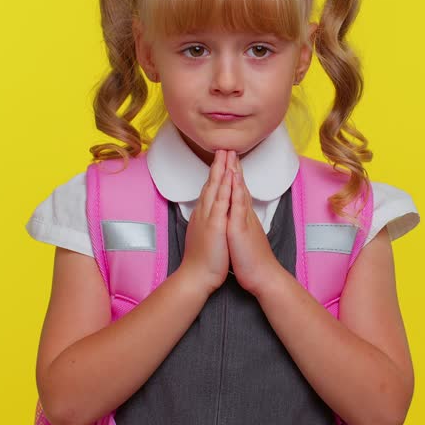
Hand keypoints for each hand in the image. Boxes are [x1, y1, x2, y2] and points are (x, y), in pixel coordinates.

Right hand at [178, 148, 232, 294]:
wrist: (196, 277)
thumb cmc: (203, 261)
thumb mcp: (206, 237)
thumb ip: (209, 224)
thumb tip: (211, 217)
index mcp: (205, 215)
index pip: (211, 189)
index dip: (216, 173)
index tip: (222, 159)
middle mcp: (204, 212)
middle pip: (212, 183)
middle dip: (218, 165)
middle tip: (223, 147)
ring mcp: (208, 217)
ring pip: (215, 188)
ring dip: (221, 169)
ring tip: (226, 152)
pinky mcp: (215, 225)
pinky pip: (221, 201)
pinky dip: (225, 187)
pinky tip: (229, 175)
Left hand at [225, 151, 286, 295]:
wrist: (263, 277)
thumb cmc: (252, 261)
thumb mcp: (243, 238)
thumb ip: (240, 225)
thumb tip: (236, 219)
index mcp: (242, 218)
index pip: (236, 192)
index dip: (232, 176)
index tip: (228, 161)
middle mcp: (244, 215)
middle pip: (238, 187)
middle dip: (233, 167)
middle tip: (229, 149)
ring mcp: (243, 220)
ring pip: (239, 191)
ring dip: (235, 172)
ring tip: (231, 156)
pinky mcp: (241, 228)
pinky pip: (238, 205)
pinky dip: (236, 190)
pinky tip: (234, 179)